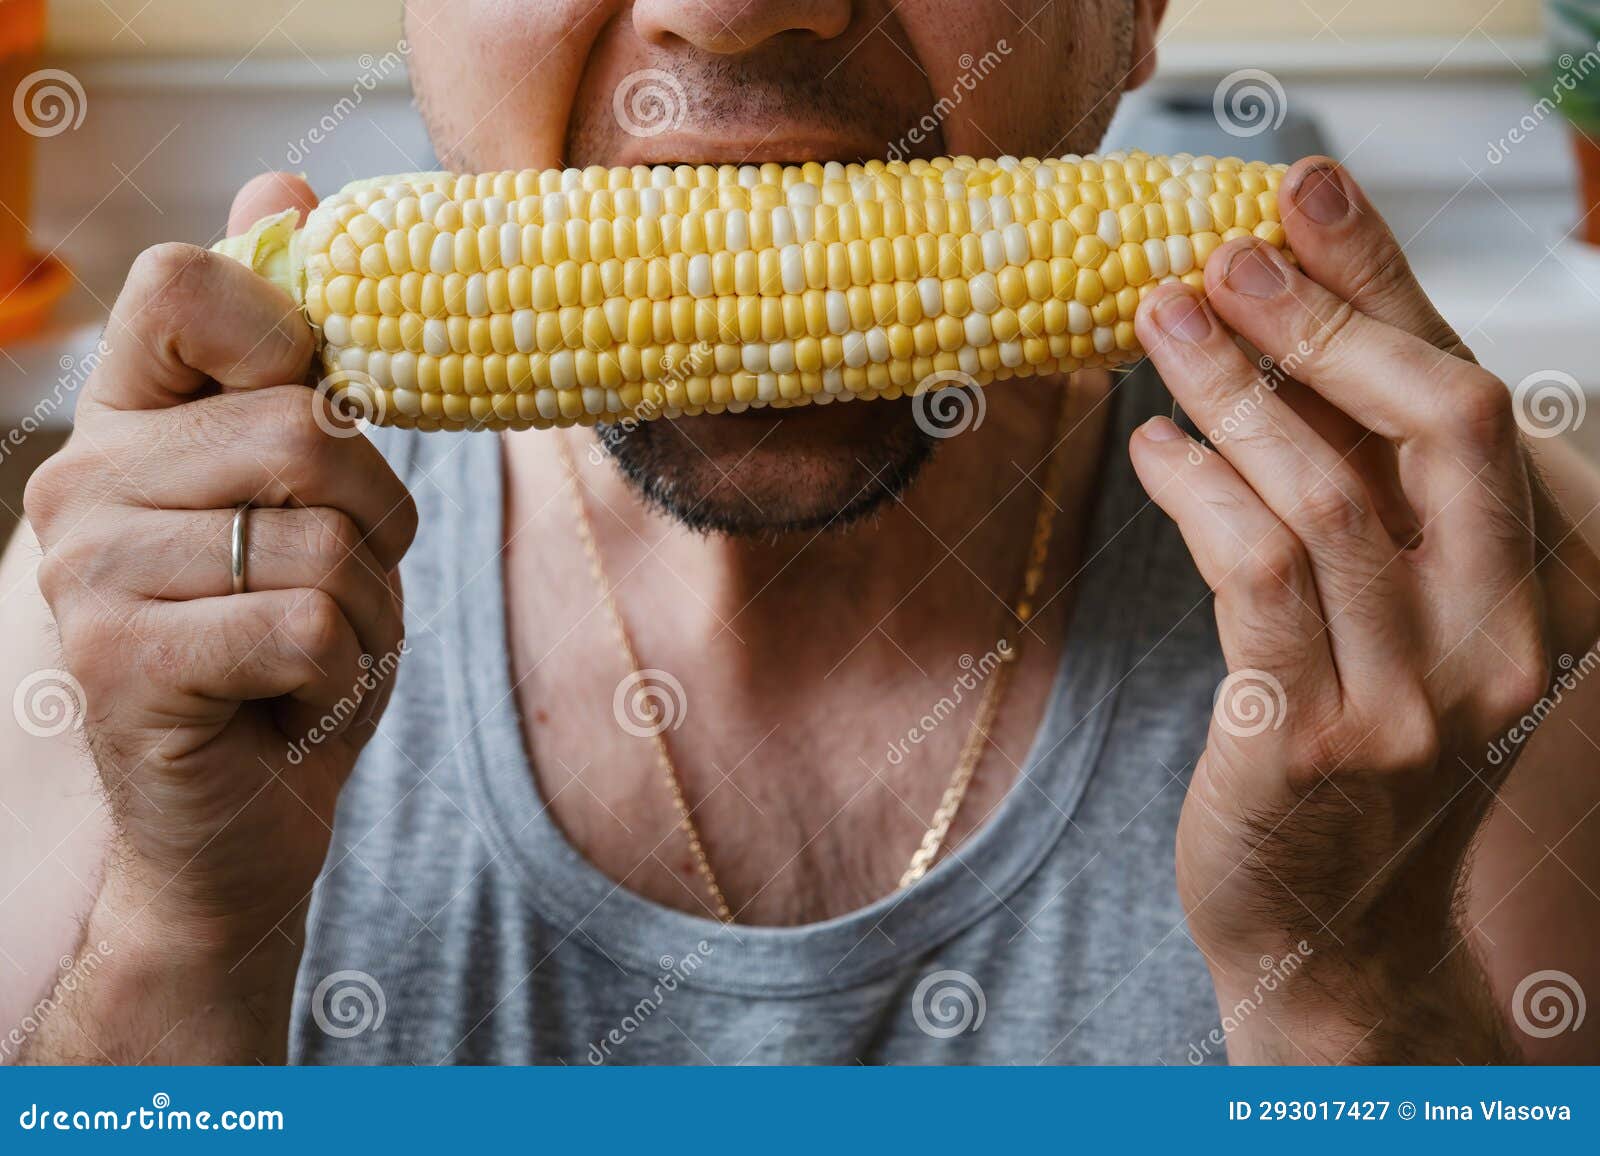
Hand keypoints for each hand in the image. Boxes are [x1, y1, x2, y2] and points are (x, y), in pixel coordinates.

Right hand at [24, 174, 416, 962]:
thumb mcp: (303, 495)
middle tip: (341, 584)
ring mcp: (86, 573)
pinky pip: (310, 623)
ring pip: (322, 536)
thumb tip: (286, 181)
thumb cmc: (284, 650)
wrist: (240, 819)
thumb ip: (284, 355)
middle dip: (377, 521)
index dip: (290, 339)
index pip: (187, 280)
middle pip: (303, 427)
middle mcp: (81, 481)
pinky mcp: (121, 663)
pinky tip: (293, 699)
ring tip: (316, 649)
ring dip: (370, 609)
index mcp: (125, 421)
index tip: (314, 420)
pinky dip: (344, 670)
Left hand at [1128, 158, 1599, 1061]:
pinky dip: (1199, 488)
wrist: (1330, 932)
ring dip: (1234, 389)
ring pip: (1327, 492)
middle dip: (1322, 317)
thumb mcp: (1399, 610)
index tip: (1309, 193)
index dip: (1389, 282)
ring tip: (1160, 324)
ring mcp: (1416, 697)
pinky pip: (1256, 574)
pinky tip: (1156, 447)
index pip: (1475, 396)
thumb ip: (1371, 490)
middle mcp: (1509, 636)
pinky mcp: (1308, 739)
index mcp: (1552, 586)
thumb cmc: (1354, 747)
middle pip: (1438, 422)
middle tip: (1218, 257)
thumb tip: (1291, 334)